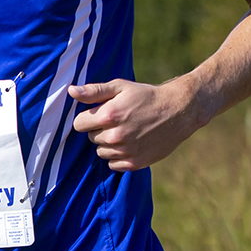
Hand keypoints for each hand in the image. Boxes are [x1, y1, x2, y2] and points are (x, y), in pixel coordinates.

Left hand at [68, 79, 204, 170]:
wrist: (178, 111)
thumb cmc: (146, 96)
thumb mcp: (121, 87)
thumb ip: (94, 91)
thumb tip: (71, 92)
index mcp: (110, 115)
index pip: (79, 124)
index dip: (88, 117)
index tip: (101, 113)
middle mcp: (116, 136)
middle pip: (91, 138)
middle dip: (99, 129)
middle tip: (118, 120)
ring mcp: (126, 151)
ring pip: (101, 152)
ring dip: (108, 143)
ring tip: (126, 131)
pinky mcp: (135, 163)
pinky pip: (113, 164)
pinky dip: (118, 156)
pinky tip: (130, 143)